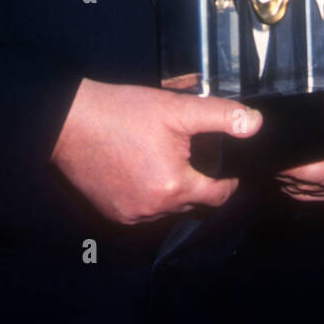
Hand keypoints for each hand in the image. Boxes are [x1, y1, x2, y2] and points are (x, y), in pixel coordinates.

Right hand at [50, 78, 261, 224]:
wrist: (67, 121)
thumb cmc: (121, 112)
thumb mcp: (175, 108)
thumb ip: (219, 116)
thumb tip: (255, 124)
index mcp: (175, 186)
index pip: (219, 196)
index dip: (228, 180)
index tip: (226, 164)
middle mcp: (154, 210)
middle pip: (194, 202)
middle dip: (198, 181)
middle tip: (190, 153)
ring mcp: (131, 215)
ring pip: (168, 208)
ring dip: (172, 189)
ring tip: (164, 158)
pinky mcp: (112, 213)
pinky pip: (144, 210)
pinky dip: (149, 194)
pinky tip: (141, 169)